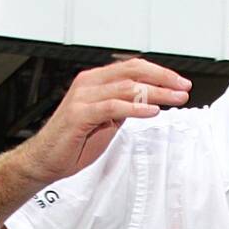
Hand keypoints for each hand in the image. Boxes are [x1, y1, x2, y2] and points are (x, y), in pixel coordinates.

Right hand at [19, 56, 191, 183]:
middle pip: (132, 72)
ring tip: (175, 99)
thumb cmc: (72, 142)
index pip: (132, 69)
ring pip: (126, 87)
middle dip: (162, 78)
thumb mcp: (106, 122)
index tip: (179, 83)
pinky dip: (135, 107)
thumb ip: (122, 109)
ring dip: (156, 93)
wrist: (45, 159)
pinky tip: (152, 111)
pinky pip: (113, 107)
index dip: (159, 73)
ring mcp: (83, 97)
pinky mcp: (80, 114)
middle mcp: (89, 84)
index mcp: (95, 82)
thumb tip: (145, 102)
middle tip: (183, 88)